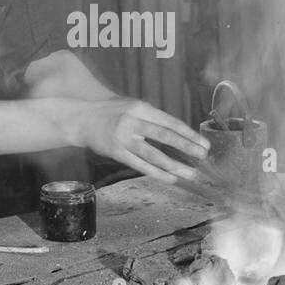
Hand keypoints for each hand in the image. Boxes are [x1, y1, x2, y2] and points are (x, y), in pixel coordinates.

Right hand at [67, 98, 208, 183]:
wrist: (81, 119)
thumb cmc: (111, 112)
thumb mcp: (132, 106)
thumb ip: (151, 117)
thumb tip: (177, 131)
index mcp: (141, 108)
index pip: (170, 122)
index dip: (188, 133)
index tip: (203, 142)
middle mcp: (133, 121)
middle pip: (165, 136)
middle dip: (187, 146)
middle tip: (203, 155)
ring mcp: (124, 138)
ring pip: (154, 154)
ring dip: (174, 165)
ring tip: (190, 172)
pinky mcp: (116, 152)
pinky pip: (140, 165)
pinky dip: (157, 173)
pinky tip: (170, 178)